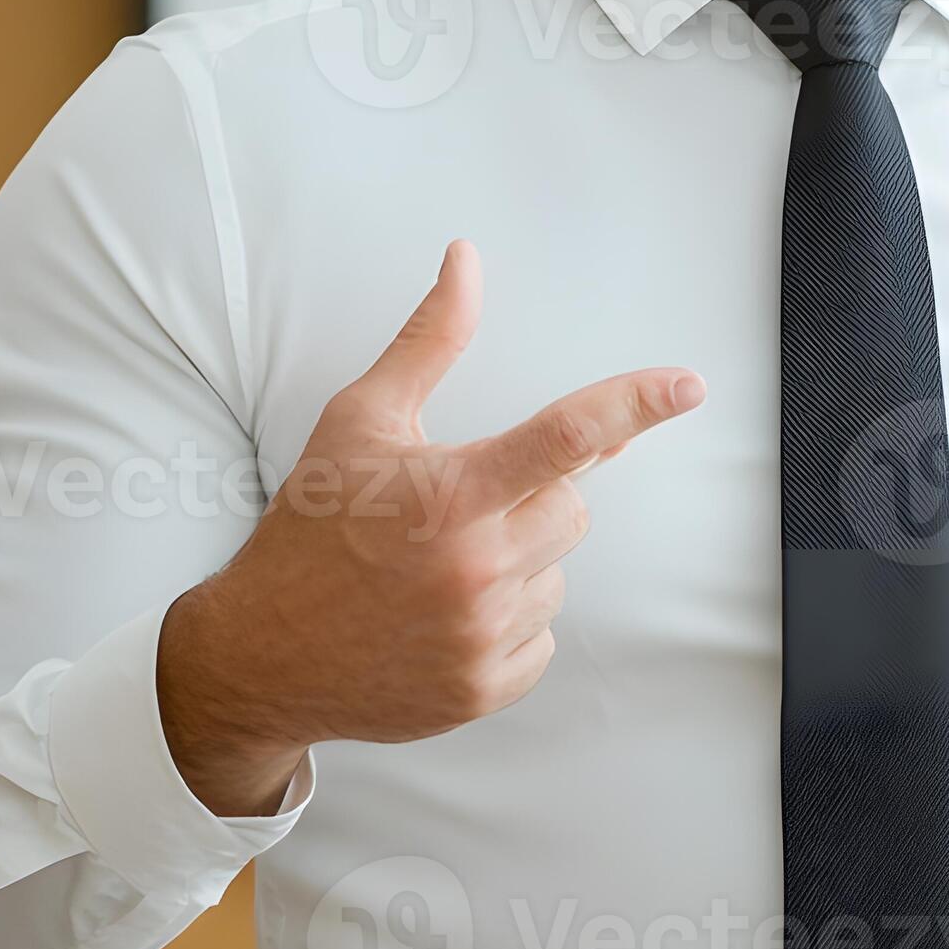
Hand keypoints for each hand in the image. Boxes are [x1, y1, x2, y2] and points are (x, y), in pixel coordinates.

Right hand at [157, 240, 702, 815]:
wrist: (259, 656)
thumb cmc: (311, 527)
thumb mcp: (360, 422)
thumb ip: (429, 341)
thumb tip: (466, 259)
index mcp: (449, 493)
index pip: (565, 434)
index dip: (634, 404)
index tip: (689, 385)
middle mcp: (473, 566)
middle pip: (573, 510)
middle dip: (535, 501)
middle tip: (461, 511)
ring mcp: (481, 634)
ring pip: (556, 574)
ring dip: (517, 564)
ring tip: (436, 571)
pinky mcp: (484, 688)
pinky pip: (541, 637)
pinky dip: (506, 624)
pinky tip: (442, 618)